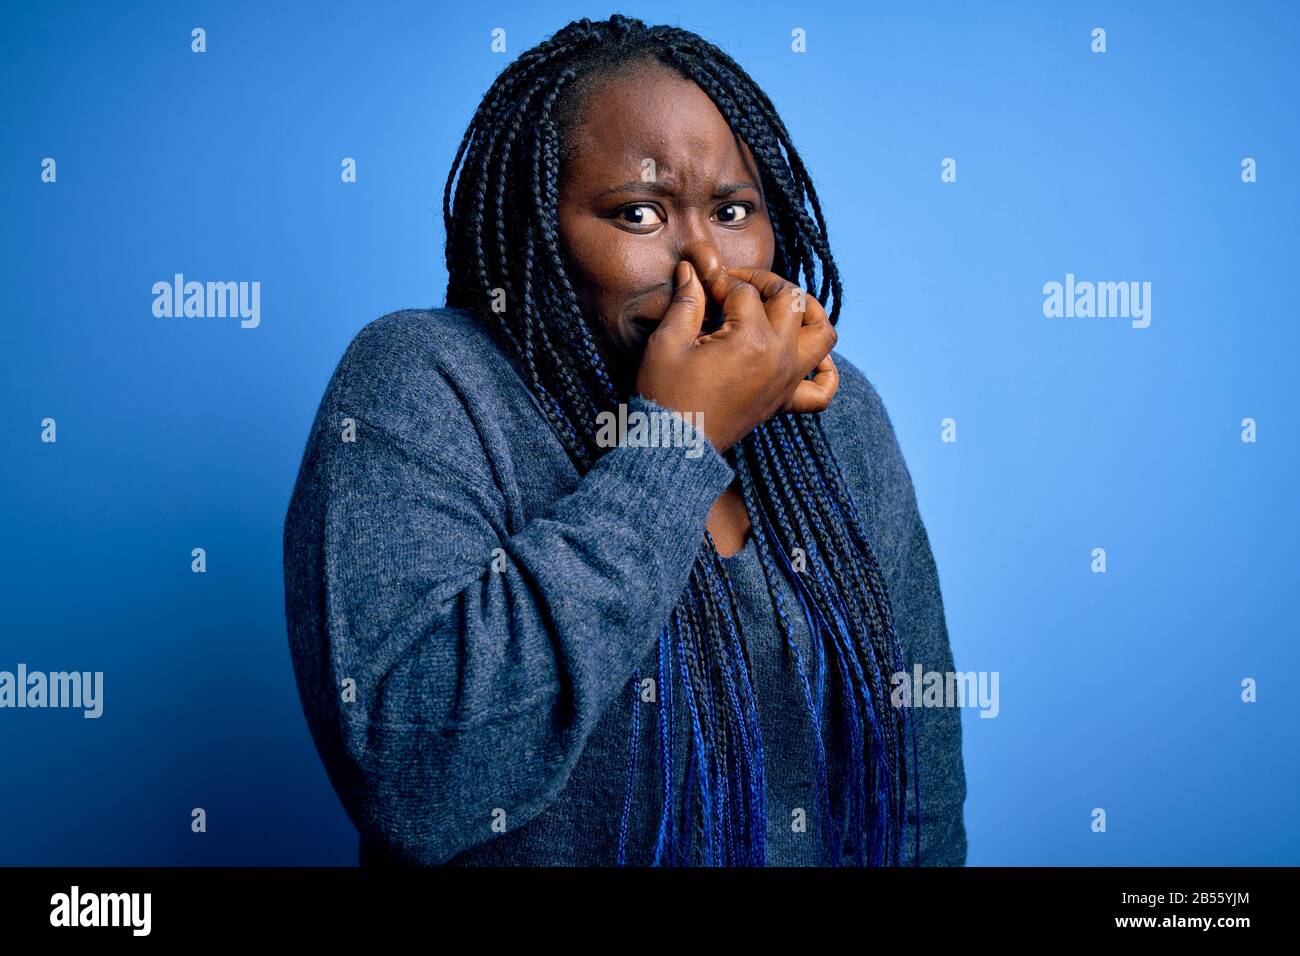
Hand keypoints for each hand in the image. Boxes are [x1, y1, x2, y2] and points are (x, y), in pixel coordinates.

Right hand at [632, 242, 838, 452]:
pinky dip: (825, 372)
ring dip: (810, 313)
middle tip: (736, 285)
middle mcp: (779, 357)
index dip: (719, 279)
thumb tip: (691, 269)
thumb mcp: (667, 342)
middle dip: (764, 282)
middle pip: (791, 299)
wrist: (672, 447)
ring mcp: (786, 381)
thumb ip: (686, 301)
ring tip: (784, 307)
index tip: (701, 279)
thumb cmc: (665, 395)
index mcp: (751, 339)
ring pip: (824, 335)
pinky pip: (823, 391)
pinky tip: (809, 359)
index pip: (743, 290)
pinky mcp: (783, 403)